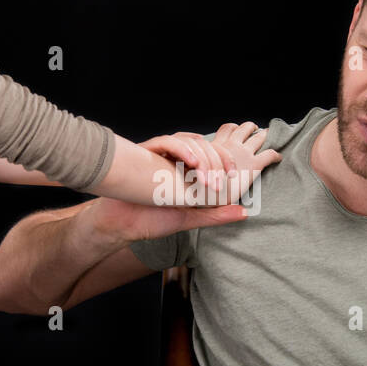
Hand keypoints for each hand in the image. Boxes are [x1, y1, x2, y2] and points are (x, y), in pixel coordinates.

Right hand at [87, 123, 280, 241]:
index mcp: (187, 171)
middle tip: (220, 180)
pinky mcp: (146, 153)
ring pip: (189, 141)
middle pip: (204, 145)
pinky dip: (183, 150)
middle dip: (217, 160)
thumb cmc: (152, 221)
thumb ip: (215, 214)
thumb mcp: (190, 218)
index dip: (225, 159)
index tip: (233, 174)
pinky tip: (192, 164)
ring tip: (207, 180)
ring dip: (203, 158)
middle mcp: (175, 159)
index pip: (212, 154)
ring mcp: (161, 154)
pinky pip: (168, 141)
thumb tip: (244, 212)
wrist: (122, 224)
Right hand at [198, 121, 282, 202]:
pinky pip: (269, 155)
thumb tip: (202, 167)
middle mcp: (230, 146)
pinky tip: (278, 158)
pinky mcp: (254, 165)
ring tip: (269, 139)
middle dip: (250, 128)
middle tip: (257, 132)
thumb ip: (202, 165)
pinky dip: (275, 155)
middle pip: (244, 129)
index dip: (234, 128)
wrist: (201, 196)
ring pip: (258, 137)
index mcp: (215, 146)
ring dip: (264, 136)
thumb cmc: (194, 190)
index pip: (226, 129)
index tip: (238, 131)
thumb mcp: (196, 171)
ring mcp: (243, 154)